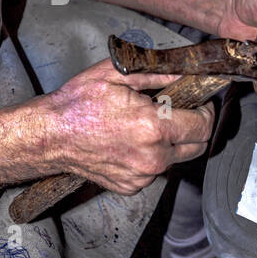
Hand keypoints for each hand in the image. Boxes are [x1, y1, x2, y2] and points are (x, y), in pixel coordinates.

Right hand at [42, 58, 214, 193]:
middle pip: (197, 147)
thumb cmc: (78, 104)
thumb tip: (185, 71)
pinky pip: (153, 172)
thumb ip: (158, 73)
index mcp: (154, 127)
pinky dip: (149, 157)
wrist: (50, 136)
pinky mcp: (130, 185)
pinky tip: (130, 142)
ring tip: (146, 126)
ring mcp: (141, 175)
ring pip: (175, 160)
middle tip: (179, 112)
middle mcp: (152, 157)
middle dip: (194, 128)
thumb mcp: (117, 75)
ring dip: (170, 144)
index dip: (206, 112)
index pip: (204, 126)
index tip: (201, 104)